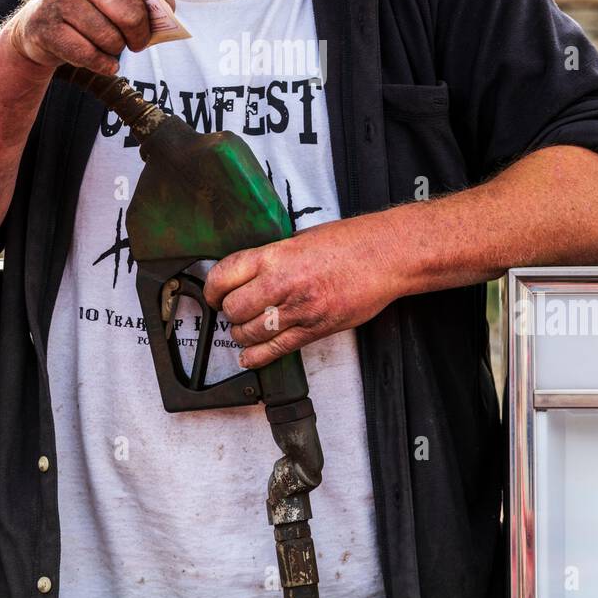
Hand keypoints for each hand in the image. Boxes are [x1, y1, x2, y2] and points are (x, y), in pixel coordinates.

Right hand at [6, 0, 176, 73]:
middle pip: (131, 14)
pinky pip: (90, 55)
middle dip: (140, 36)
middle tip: (136, 41)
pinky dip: (103, 64)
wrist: (37, 27)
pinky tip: (102, 61)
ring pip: (111, 39)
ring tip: (107, 44)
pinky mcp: (46, 27)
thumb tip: (167, 7)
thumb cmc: (90, 10)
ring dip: (116, 51)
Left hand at [202, 215, 397, 368]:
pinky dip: (256, 357)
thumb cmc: (350, 243)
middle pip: (233, 308)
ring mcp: (299, 310)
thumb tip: (247, 274)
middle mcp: (283, 284)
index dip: (211, 288)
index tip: (212, 292)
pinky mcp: (314, 331)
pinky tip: (250, 355)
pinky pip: (274, 351)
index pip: (225, 275)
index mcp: (276, 256)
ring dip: (242, 334)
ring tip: (247, 328)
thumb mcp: (301, 239)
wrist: (386, 256)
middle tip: (233, 309)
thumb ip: (273, 258)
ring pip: (249, 333)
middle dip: (228, 311)